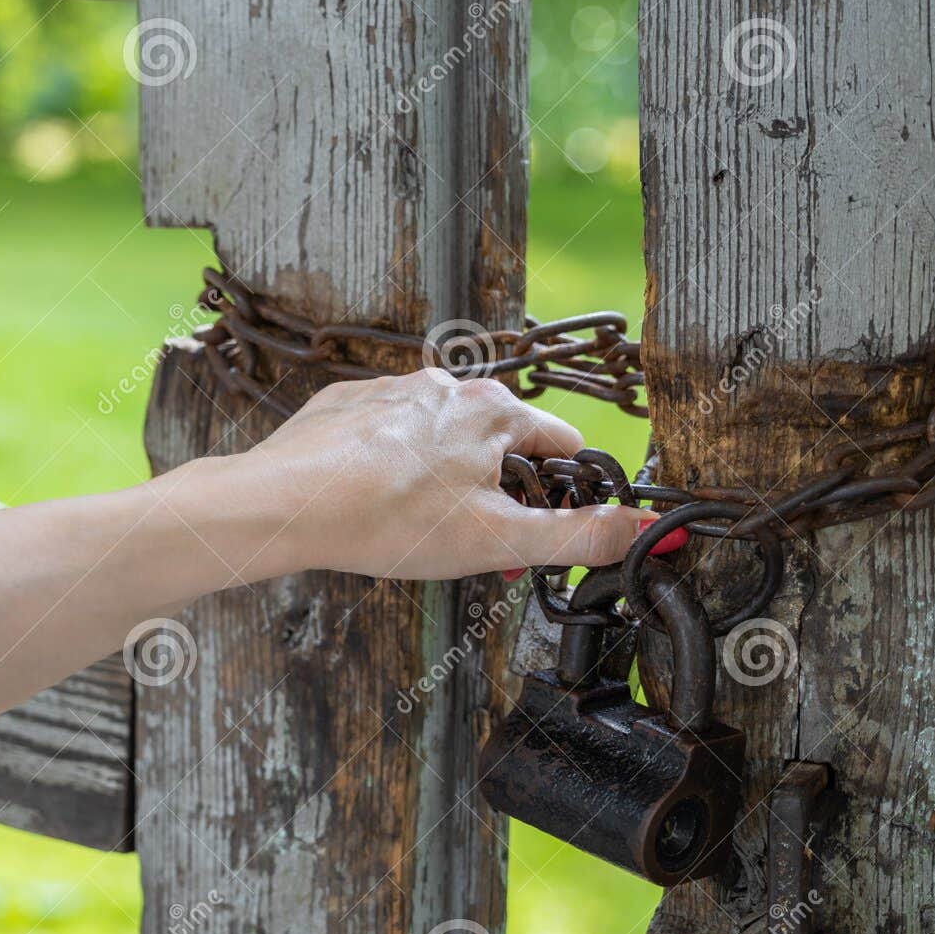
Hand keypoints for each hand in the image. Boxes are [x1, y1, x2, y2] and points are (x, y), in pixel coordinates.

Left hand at [231, 369, 662, 580]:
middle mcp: (448, 387)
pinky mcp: (347, 405)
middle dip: (499, 496)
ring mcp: (393, 390)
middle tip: (475, 546)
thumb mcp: (498, 539)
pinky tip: (375, 503)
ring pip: (445, 441)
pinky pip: (391, 437)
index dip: (561, 497)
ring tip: (418, 530)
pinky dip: (394, 469)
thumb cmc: (389, 519)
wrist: (285, 504)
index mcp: (495, 411)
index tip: (537, 535)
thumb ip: (580, 536)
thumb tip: (649, 531)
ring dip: (448, 482)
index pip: (563, 446)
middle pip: (502, 444)